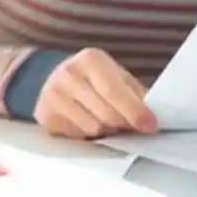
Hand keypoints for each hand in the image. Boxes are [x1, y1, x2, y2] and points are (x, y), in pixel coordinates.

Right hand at [35, 48, 157, 139]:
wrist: (55, 78)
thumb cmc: (96, 80)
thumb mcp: (118, 77)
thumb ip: (135, 95)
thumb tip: (152, 118)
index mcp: (90, 59)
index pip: (113, 90)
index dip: (134, 111)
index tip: (151, 126)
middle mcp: (67, 74)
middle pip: (105, 114)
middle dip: (123, 125)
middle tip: (130, 126)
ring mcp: (52, 95)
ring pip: (92, 128)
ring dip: (106, 131)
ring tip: (106, 121)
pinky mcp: (44, 114)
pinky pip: (76, 136)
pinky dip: (87, 135)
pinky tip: (86, 122)